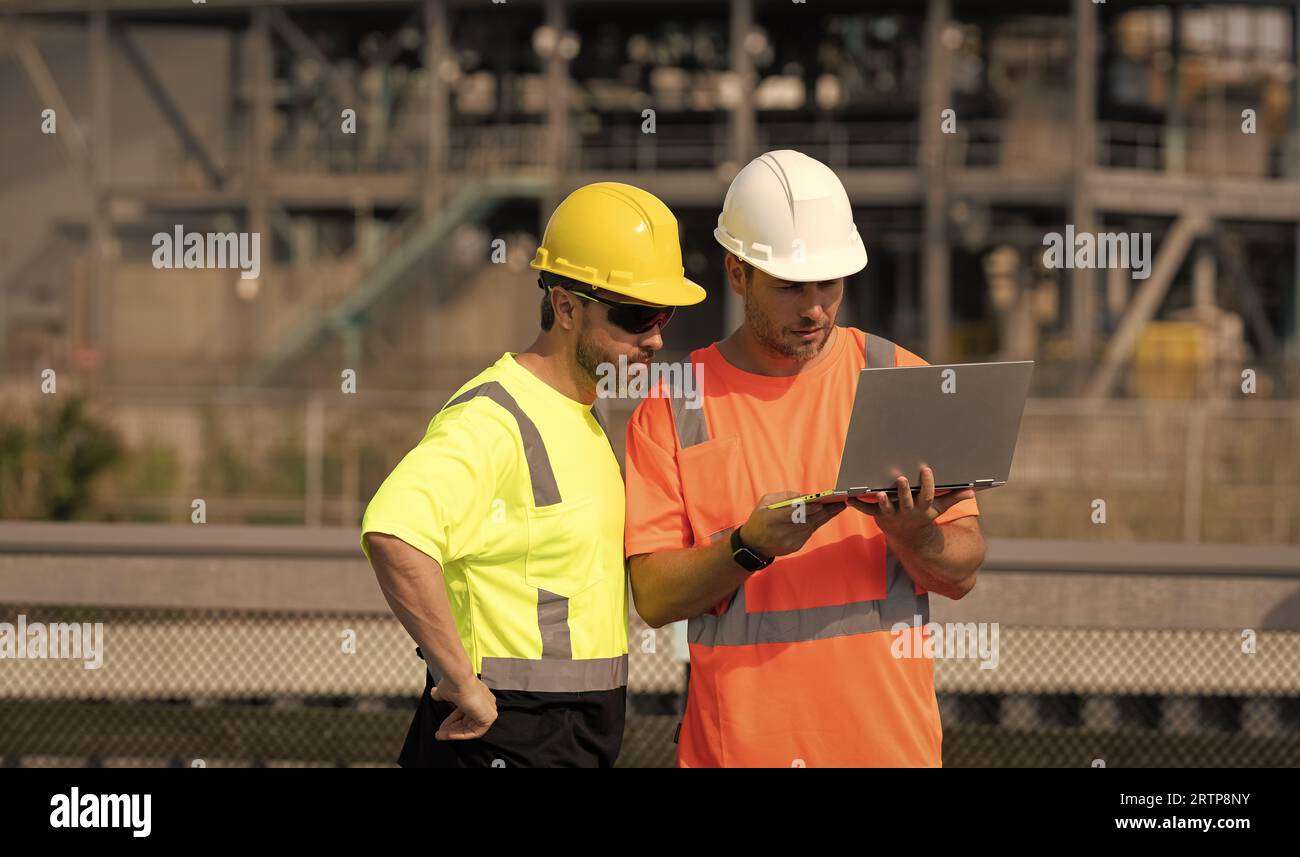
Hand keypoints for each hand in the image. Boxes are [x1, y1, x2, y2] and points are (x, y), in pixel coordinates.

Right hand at [430, 676, 497, 739]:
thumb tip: (433, 693)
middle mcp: (485, 703)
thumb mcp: (445, 691)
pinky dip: (460, 734)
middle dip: (452, 728)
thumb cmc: (454, 682)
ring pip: (470, 728)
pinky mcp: (490, 718)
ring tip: (440, 734)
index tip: (442, 725)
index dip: (452, 720)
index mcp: (479, 696)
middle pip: (467, 721)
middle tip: (440, 733)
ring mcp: (489, 710)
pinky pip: (475, 732)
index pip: (465, 713)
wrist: (459, 678)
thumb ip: (441, 695)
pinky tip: (448, 735)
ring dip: (453, 733)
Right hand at [737, 491, 846, 559]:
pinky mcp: (795, 547)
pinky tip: (827, 515)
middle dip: (824, 511)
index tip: (820, 503)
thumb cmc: (759, 518)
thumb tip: (806, 496)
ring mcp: (788, 542)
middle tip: (838, 502)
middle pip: (806, 521)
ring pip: (811, 527)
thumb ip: (785, 497)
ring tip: (838, 507)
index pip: (792, 514)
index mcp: (770, 519)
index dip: (807, 509)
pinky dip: (818, 522)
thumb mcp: (765, 502)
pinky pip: (809, 532)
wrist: (753, 544)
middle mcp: (780, 532)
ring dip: (826, 516)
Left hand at [848, 466, 974, 553]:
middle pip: (905, 501)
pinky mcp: (878, 516)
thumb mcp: (940, 508)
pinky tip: (849, 497)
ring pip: (886, 507)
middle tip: (901, 478)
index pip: (926, 495)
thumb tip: (972, 491)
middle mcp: (907, 511)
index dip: (927, 483)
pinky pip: (867, 510)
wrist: (911, 539)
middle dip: (904, 491)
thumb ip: (953, 498)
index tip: (926, 470)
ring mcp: (891, 514)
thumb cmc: (925, 517)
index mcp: (922, 508)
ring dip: (882, 500)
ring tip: (878, 492)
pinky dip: (858, 504)